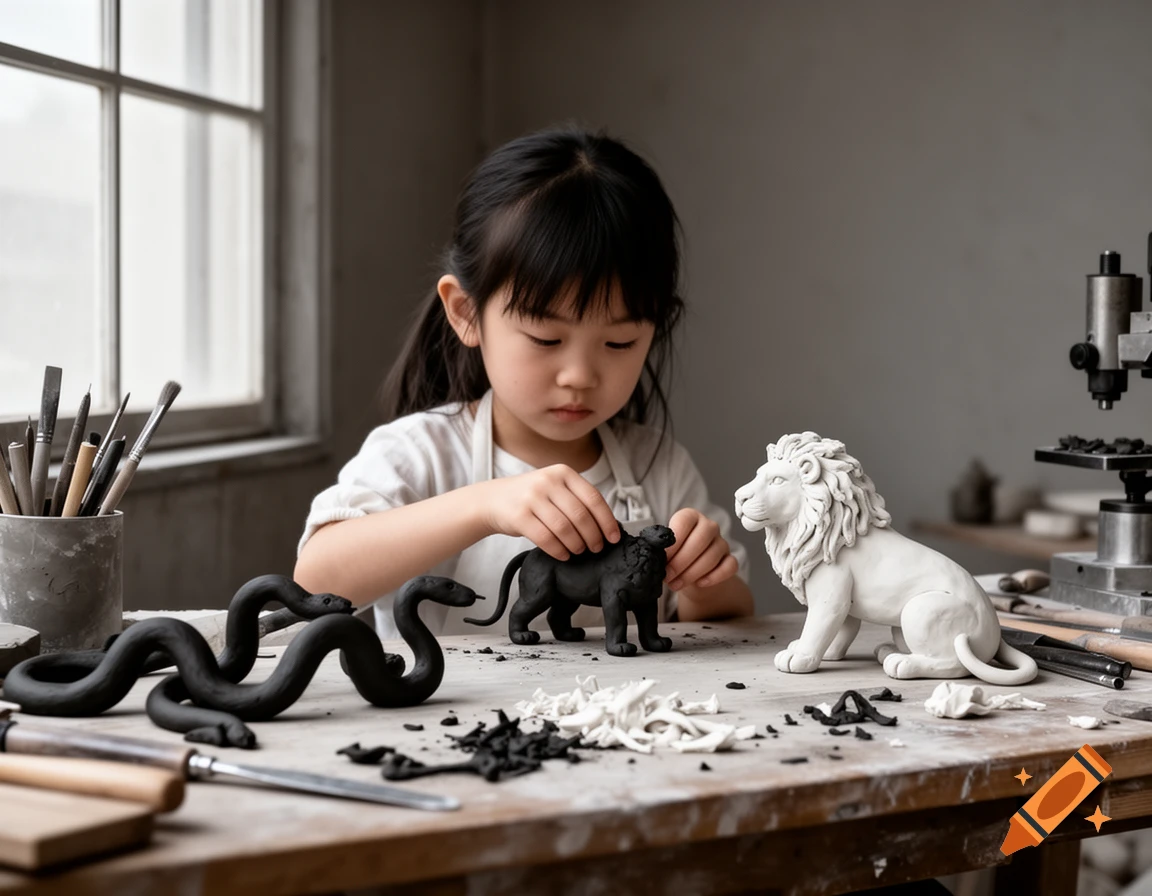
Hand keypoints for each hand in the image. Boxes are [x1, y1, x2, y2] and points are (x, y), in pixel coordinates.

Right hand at [478, 464, 620, 559]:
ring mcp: (532, 498)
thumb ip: (576, 498)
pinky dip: (559, 550)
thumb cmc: (531, 497)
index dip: (607, 521)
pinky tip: (563, 555)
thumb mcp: (554, 486)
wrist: (493, 499)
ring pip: (565, 529)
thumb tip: (606, 525)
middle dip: (593, 537)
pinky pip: (546, 539)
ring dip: (576, 545)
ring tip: (579, 551)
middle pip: (581, 515)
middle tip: (596, 548)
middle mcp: (548, 481)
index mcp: (562, 472)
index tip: (613, 537)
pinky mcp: (519, 516)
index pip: (593, 498)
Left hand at [664, 508, 738, 590]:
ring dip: (692, 573)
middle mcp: (708, 526)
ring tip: (675, 584)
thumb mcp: (665, 550)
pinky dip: (714, 577)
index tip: (662, 557)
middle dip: (681, 561)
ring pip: (712, 555)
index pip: (685, 521)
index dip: (673, 541)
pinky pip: (729, 566)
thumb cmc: (674, 558)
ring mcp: (721, 543)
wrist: (690, 575)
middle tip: (667, 575)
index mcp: (690, 517)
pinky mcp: (730, 559)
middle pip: (700, 539)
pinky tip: (700, 583)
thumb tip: (654, 556)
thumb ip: (661, 549)